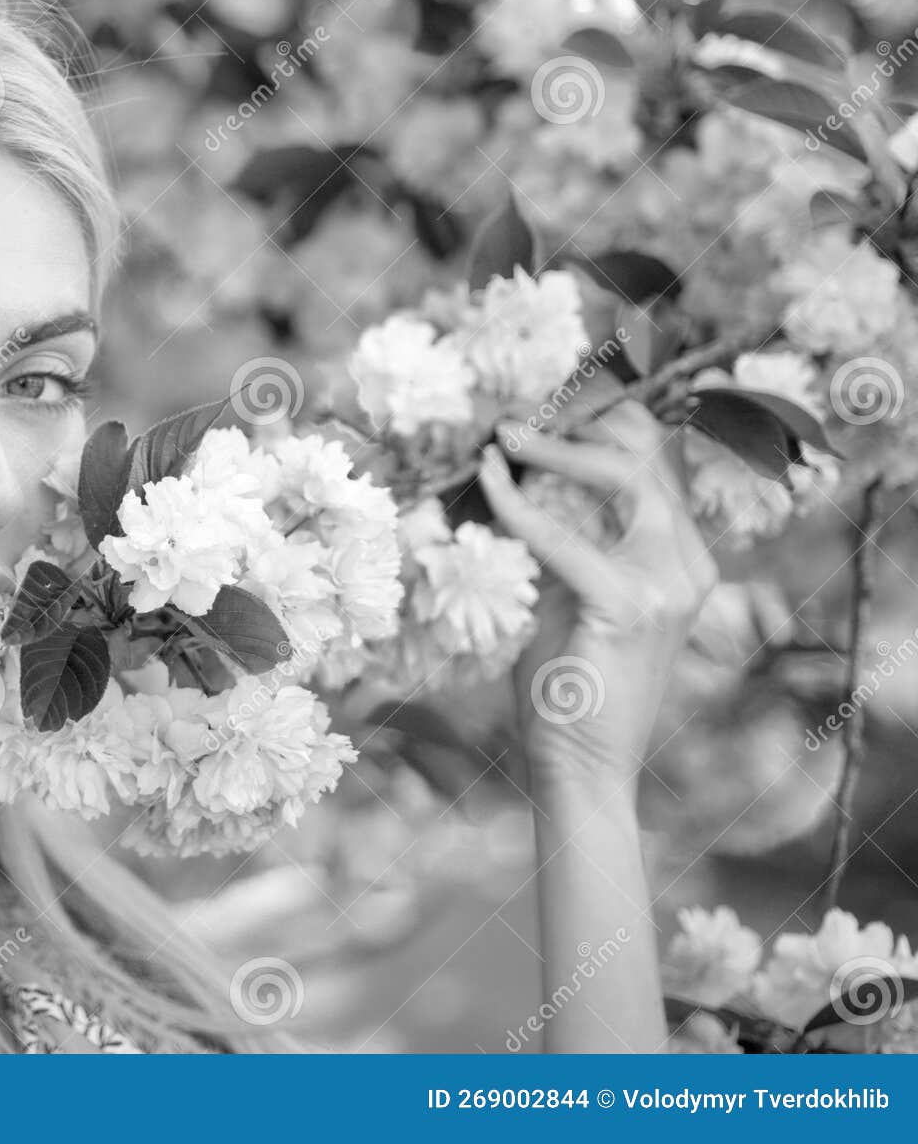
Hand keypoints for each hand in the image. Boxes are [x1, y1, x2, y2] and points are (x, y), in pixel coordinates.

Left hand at [477, 396, 717, 796]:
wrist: (581, 765)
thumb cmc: (567, 686)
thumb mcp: (568, 597)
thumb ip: (562, 545)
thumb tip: (521, 486)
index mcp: (681, 559)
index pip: (653, 465)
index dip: (603, 424)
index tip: (543, 411)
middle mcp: (686, 564)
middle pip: (646, 456)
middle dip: (581, 423)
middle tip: (516, 419)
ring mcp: (669, 584)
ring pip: (621, 477)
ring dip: (555, 448)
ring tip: (503, 437)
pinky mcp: (629, 606)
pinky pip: (564, 534)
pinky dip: (519, 503)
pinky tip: (491, 482)